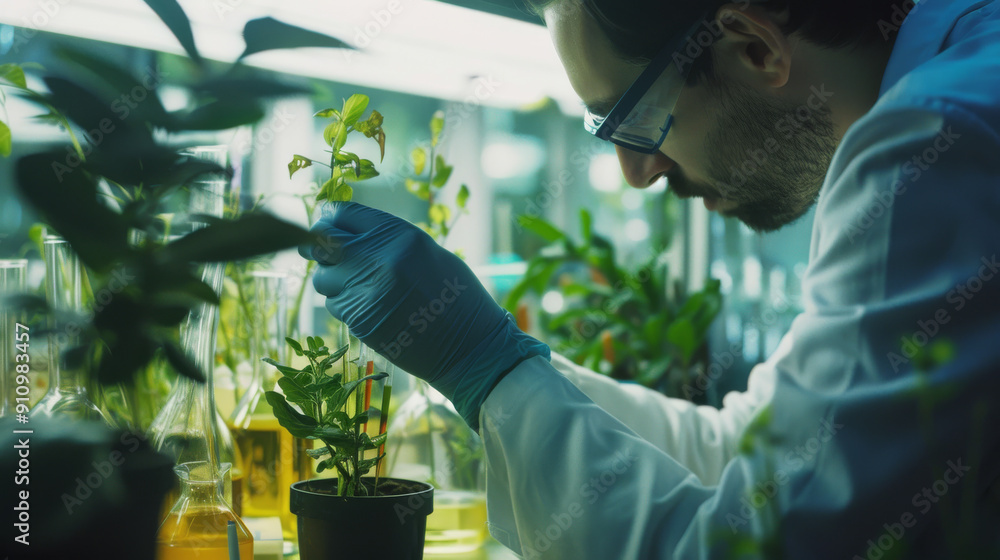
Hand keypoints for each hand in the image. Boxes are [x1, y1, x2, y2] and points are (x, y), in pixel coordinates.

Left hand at [300, 202, 549, 428]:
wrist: (470, 346)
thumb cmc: (456, 296)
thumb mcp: (428, 252)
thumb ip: (387, 240)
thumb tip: (348, 232)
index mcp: (399, 236)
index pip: (344, 214)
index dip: (331, 217)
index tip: (328, 223)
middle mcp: (378, 260)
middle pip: (323, 243)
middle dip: (318, 244)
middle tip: (321, 248)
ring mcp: (366, 292)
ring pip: (324, 278)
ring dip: (333, 278)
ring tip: (357, 283)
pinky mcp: (360, 321)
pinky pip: (335, 304)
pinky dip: (344, 303)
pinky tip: (369, 306)